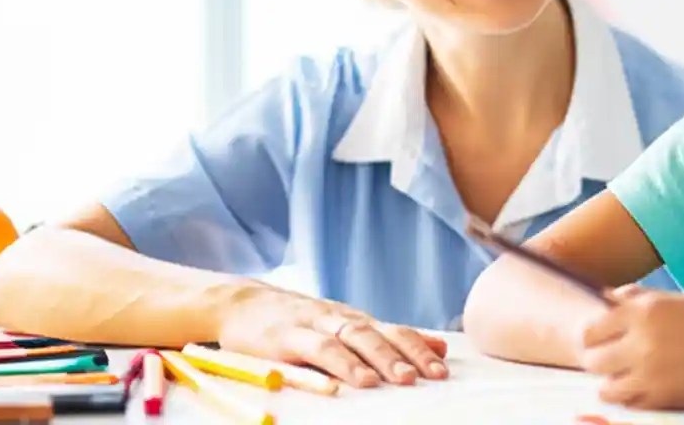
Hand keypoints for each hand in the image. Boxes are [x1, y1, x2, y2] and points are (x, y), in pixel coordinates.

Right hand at [215, 283, 447, 387]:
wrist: (240, 303)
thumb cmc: (296, 322)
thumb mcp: (342, 327)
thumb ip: (386, 338)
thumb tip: (438, 346)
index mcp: (354, 319)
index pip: (394, 331)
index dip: (420, 348)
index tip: (443, 368)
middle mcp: (339, 318)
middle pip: (380, 334)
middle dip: (409, 354)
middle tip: (434, 374)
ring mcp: (314, 324)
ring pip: (354, 339)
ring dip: (381, 359)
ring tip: (404, 379)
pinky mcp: (287, 336)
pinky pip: (320, 349)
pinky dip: (342, 364)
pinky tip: (359, 380)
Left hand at [579, 286, 683, 409]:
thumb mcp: (682, 299)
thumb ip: (642, 298)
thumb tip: (610, 295)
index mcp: (645, 310)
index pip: (592, 329)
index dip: (596, 338)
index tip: (605, 343)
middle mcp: (642, 339)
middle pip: (593, 360)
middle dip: (601, 363)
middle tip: (614, 365)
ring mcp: (652, 371)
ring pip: (607, 387)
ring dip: (615, 385)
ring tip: (630, 381)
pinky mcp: (667, 397)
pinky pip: (633, 404)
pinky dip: (635, 400)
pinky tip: (649, 391)